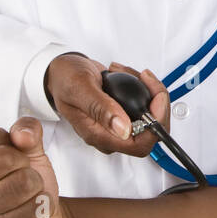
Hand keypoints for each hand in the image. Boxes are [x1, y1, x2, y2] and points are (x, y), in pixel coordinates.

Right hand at [0, 118, 67, 217]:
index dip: (3, 138)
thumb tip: (22, 134)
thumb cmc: (23, 186)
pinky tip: (32, 215)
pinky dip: (44, 207)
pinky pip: (36, 208)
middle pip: (3, 158)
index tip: (8, 155)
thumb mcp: (26, 151)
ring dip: (37, 187)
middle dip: (24, 165)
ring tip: (26, 198)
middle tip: (21, 180)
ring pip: (24, 182)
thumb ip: (26, 131)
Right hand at [45, 54, 169, 155]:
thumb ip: (101, 109)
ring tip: (126, 72)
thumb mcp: (80, 88)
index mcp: (99, 135)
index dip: (155, 125)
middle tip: (146, 79)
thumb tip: (124, 130)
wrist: (60, 72)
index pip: (140, 145)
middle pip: (151, 131)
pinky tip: (124, 74)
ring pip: (151, 115)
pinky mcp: (123, 113)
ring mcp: (118, 124)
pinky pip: (145, 104)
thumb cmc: (64, 80)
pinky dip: (142, 85)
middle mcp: (111, 134)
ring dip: (147, 89)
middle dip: (156, 102)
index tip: (155, 99)